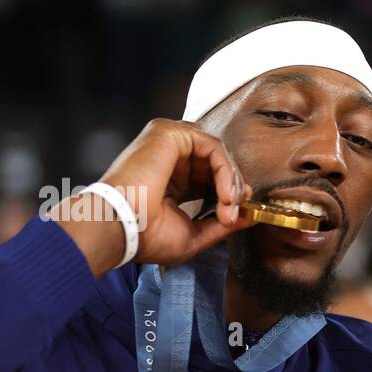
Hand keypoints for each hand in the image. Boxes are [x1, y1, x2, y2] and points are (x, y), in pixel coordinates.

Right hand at [55, 119, 254, 274]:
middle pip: (218, 163)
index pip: (211, 177)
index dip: (229, 195)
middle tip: (234, 213)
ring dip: (231, 182)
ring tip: (230, 206)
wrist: (120, 229)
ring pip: (218, 154)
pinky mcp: (170, 134)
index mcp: (172, 178)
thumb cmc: (146, 237)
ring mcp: (169, 142)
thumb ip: (223, 223)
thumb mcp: (194, 234)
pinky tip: (225, 194)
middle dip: (234, 189)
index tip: (235, 217)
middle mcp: (170, 157)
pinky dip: (226, 171)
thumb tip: (251, 216)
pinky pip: (214, 148)